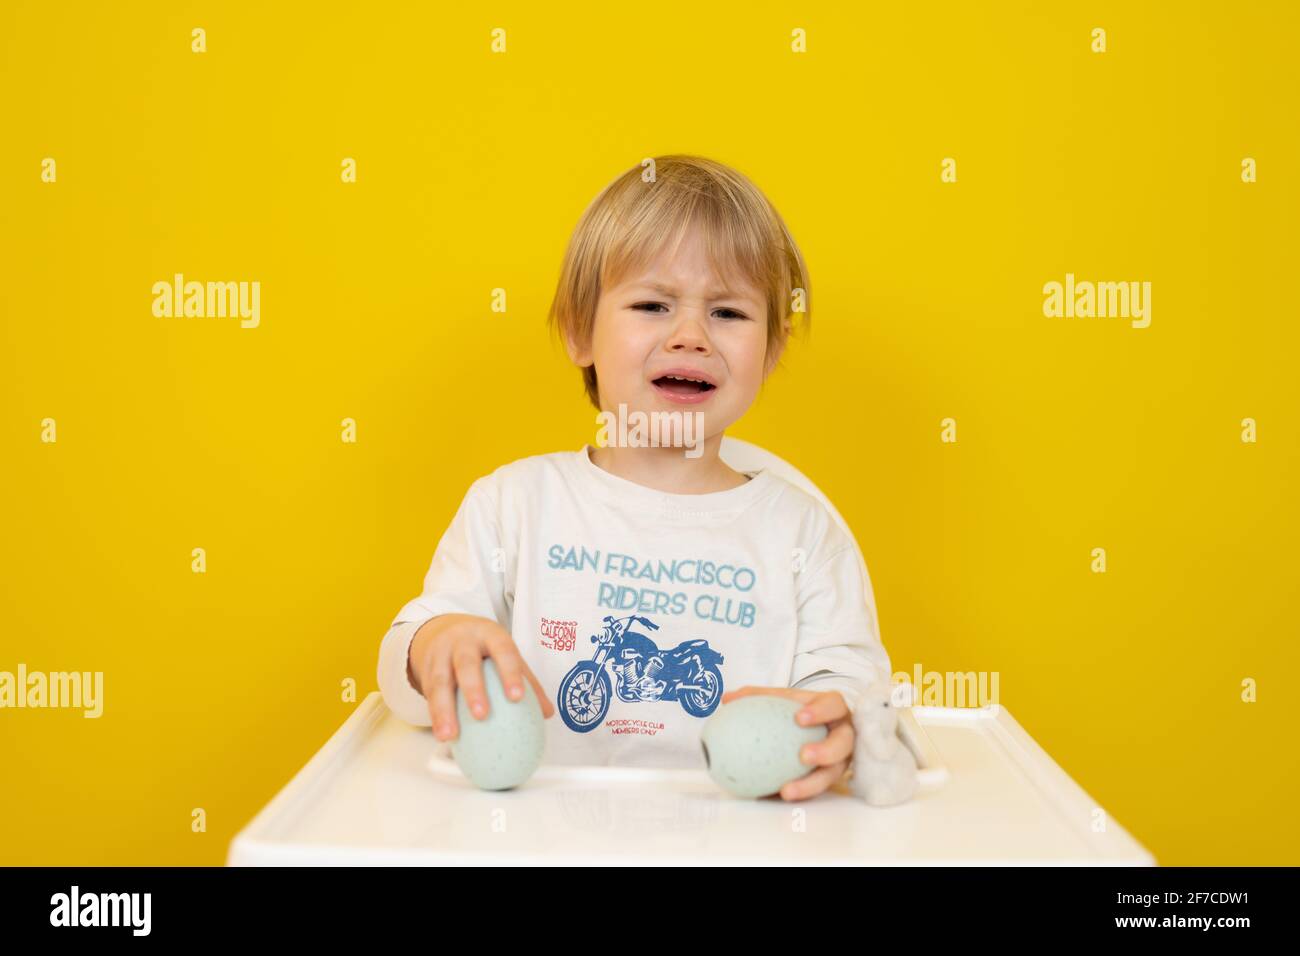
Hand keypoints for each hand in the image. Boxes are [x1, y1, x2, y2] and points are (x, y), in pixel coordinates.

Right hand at [408, 614, 554, 740]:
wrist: (446, 630)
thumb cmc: (485, 648)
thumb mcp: (506, 654)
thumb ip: (526, 680)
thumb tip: (546, 713)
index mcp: (490, 635)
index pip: (503, 651)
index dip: (510, 673)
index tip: (517, 697)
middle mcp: (463, 641)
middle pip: (466, 663)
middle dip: (473, 689)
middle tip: (481, 715)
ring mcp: (441, 654)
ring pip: (440, 680)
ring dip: (444, 710)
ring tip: (450, 735)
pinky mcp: (426, 669)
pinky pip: (428, 693)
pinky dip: (434, 715)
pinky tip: (442, 734)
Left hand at [720, 686, 853, 800]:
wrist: (814, 727)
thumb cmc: (798, 711)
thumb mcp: (781, 700)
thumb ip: (757, 696)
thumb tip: (728, 699)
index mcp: (832, 709)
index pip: (833, 705)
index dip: (820, 711)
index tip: (799, 718)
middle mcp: (842, 734)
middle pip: (844, 743)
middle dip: (827, 751)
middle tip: (803, 756)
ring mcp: (840, 758)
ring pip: (833, 774)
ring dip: (811, 783)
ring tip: (787, 790)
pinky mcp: (831, 778)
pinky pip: (818, 789)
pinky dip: (799, 792)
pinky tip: (776, 796)